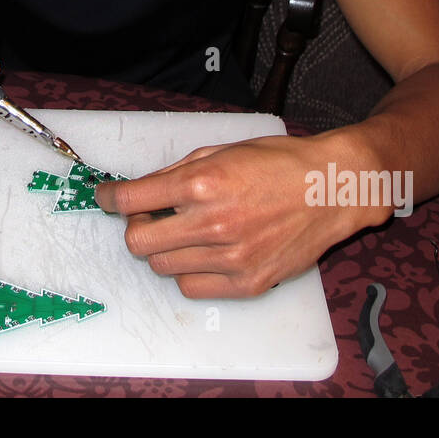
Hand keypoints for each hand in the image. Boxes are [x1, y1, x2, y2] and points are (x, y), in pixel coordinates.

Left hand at [93, 129, 384, 297]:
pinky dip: (188, 271)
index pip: (130, 200)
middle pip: (137, 241)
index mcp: (202, 183)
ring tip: (186, 231)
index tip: (107, 198)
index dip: (109, 198)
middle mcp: (212, 223)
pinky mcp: (247, 283)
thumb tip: (141, 190)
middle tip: (150, 215)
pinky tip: (204, 252)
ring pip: (162, 266)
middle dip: (136, 226)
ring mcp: (230, 258)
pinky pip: (191, 287)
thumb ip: (176, 173)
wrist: (331, 189)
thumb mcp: (221, 151)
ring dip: (164, 248)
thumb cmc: (277, 162)